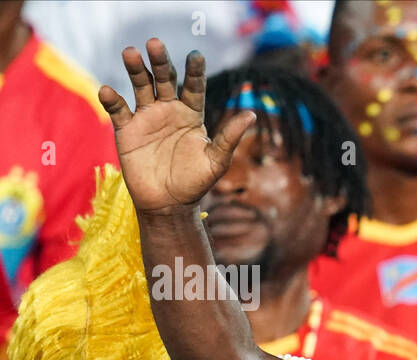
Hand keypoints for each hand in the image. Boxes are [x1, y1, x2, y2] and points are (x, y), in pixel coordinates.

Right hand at [98, 38, 254, 214]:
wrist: (168, 204)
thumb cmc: (196, 183)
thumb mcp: (216, 160)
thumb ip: (230, 137)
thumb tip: (252, 113)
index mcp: (192, 114)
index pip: (193, 87)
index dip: (194, 72)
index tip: (196, 55)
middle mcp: (169, 110)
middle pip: (164, 79)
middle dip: (159, 61)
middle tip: (155, 43)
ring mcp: (147, 117)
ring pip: (140, 86)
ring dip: (135, 69)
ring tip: (130, 52)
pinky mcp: (127, 129)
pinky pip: (118, 110)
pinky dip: (112, 99)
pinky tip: (108, 91)